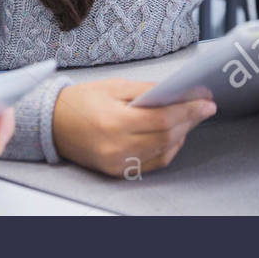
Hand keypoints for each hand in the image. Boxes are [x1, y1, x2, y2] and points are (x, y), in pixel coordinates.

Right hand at [52, 78, 215, 176]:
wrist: (51, 123)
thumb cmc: (81, 101)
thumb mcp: (114, 86)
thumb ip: (146, 91)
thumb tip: (177, 92)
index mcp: (115, 122)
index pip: (163, 119)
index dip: (189, 110)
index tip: (207, 101)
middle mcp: (117, 147)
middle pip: (167, 137)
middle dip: (190, 120)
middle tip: (205, 107)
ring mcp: (117, 163)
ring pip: (163, 152)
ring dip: (181, 134)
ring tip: (190, 117)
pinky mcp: (117, 171)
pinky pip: (152, 163)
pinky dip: (167, 149)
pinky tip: (174, 135)